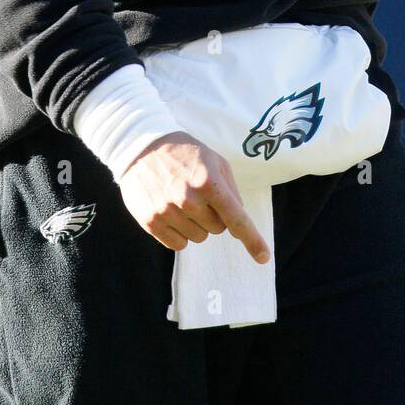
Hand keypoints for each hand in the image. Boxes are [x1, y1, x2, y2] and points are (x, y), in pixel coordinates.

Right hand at [118, 131, 270, 263]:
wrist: (140, 147)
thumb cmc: (184, 153)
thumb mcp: (215, 161)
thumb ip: (231, 190)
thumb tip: (237, 223)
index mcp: (208, 181)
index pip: (236, 219)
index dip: (252, 240)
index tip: (263, 257)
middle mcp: (188, 199)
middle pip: (218, 229)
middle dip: (214, 216)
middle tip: (200, 196)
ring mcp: (168, 211)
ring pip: (198, 238)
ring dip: (196, 224)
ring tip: (183, 200)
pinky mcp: (151, 221)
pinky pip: (178, 244)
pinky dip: (180, 232)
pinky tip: (172, 211)